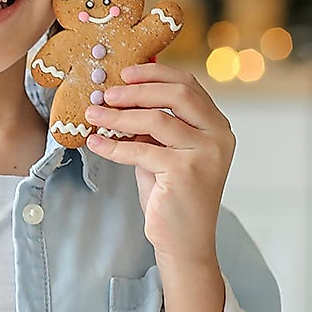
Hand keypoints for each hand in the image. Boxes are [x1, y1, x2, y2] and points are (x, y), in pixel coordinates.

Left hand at [83, 62, 233, 265]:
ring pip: (156, 119)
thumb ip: (153, 122)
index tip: (126, 72)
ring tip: (93, 114)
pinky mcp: (186, 172)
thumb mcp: (164, 149)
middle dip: (137, 90)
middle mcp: (218, 136)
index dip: (155, 73)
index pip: (188, 85)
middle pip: (177, 94)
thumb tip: (119, 91)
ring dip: (119, 115)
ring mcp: (205, 154)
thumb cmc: (171, 192)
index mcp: (216, 125)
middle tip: (107, 93)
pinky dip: (113, 145)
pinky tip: (95, 142)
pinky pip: (140, 150)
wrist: (184, 239)